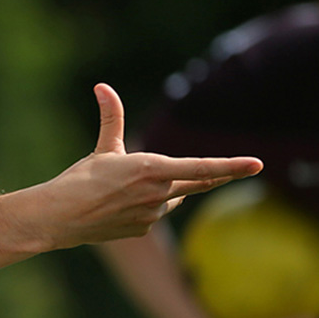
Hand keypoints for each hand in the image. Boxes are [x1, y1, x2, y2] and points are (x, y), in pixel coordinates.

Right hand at [39, 84, 262, 245]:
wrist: (60, 217)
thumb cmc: (80, 178)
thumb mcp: (103, 147)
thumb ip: (112, 117)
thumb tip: (102, 86)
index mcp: (152, 169)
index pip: (202, 168)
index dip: (233, 166)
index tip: (257, 164)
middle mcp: (158, 194)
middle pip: (200, 183)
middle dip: (221, 175)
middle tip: (250, 168)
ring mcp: (153, 216)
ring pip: (174, 197)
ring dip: (169, 188)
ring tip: (134, 186)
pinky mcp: (144, 230)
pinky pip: (156, 213)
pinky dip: (149, 205)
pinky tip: (123, 204)